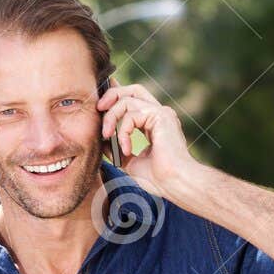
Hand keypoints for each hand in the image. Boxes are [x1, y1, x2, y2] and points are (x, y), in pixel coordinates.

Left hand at [97, 82, 197, 198]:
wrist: (174, 183)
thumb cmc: (158, 178)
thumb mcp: (130, 161)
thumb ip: (118, 148)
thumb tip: (103, 139)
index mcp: (155, 123)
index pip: (134, 101)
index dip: (116, 101)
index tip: (100, 112)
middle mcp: (160, 115)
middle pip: (133, 90)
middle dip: (112, 94)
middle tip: (99, 108)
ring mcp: (162, 113)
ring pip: (128, 100)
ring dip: (111, 117)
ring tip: (106, 136)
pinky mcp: (161, 116)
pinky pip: (131, 115)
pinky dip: (123, 131)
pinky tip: (126, 149)